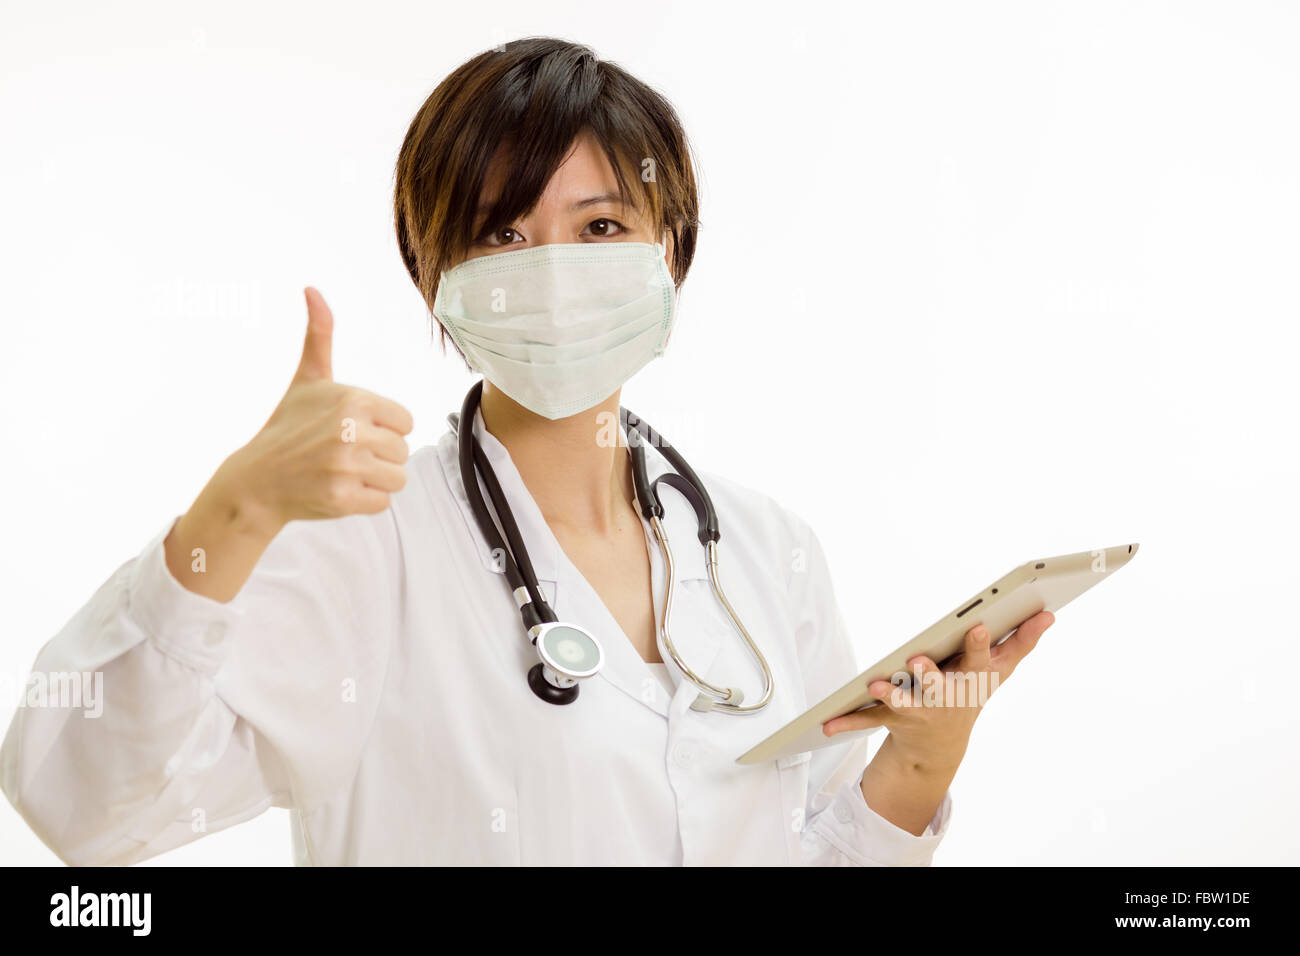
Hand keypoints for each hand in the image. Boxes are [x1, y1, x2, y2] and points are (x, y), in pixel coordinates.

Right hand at [218, 287, 414, 531]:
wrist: (255, 480)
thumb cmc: (287, 426)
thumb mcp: (307, 379)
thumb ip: (319, 336)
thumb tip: (311, 289)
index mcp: (354, 399)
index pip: (405, 421)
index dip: (383, 428)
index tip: (353, 430)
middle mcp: (351, 431)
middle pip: (403, 451)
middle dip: (378, 455)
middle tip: (342, 453)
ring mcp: (346, 466)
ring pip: (397, 478)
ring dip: (374, 479)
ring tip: (342, 471)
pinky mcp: (342, 498)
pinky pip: (382, 502)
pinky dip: (364, 501)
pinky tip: (338, 490)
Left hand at [823, 610, 1056, 771]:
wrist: (940, 746)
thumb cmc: (970, 693)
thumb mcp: (998, 672)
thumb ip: (1022, 642)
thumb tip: (1048, 613)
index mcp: (971, 682)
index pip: (978, 660)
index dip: (977, 644)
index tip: (978, 624)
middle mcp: (946, 700)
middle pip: (939, 686)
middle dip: (930, 676)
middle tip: (917, 660)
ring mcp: (918, 712)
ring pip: (904, 704)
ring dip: (892, 696)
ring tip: (877, 685)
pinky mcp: (891, 720)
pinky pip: (866, 720)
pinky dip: (848, 721)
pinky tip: (827, 723)